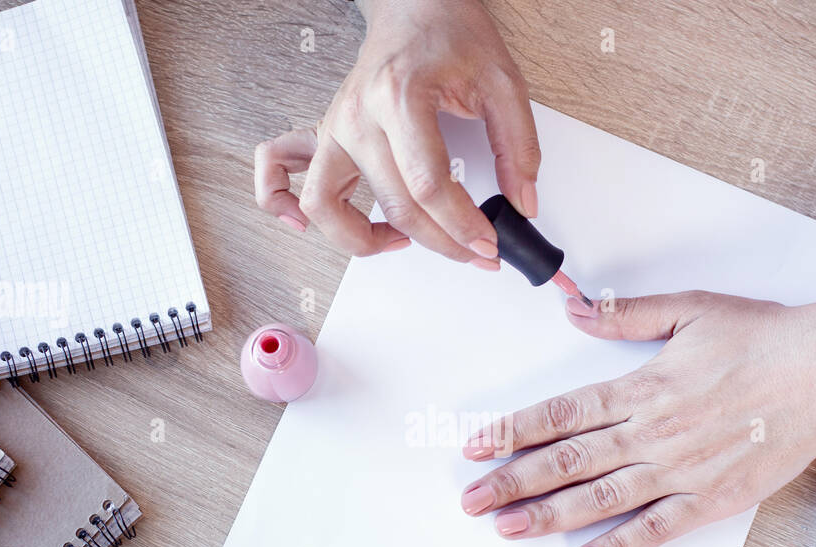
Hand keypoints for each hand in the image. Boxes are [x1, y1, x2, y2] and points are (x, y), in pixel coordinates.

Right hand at [254, 0, 538, 265]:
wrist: (414, 5)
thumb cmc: (450, 34)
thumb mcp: (502, 82)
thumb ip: (518, 146)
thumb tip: (522, 203)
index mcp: (399, 97)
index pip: (428, 186)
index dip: (463, 226)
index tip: (488, 243)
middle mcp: (358, 116)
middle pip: (394, 206)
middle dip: (441, 242)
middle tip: (475, 252)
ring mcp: (335, 128)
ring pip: (328, 209)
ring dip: (364, 242)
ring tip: (406, 243)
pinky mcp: (325, 136)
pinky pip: (292, 185)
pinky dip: (302, 214)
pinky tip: (338, 226)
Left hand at [458, 292, 815, 546]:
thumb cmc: (764, 336)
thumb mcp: (688, 309)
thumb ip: (625, 314)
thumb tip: (573, 309)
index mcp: (641, 386)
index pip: (560, 413)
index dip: (512, 432)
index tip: (475, 447)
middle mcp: (651, 431)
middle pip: (566, 460)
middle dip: (512, 481)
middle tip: (471, 501)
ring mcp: (680, 468)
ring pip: (600, 497)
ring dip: (549, 515)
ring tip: (507, 529)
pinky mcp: (713, 497)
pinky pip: (658, 528)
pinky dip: (620, 546)